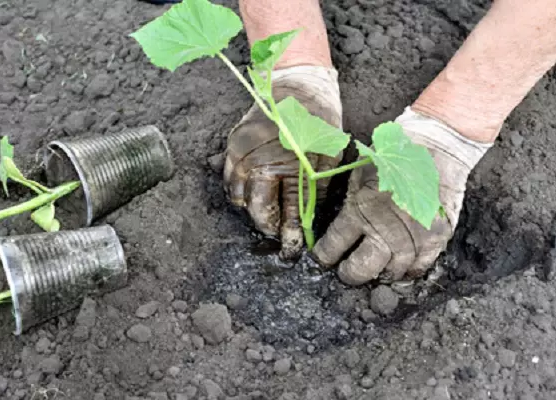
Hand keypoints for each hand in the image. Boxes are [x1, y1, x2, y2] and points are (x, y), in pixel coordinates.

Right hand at [224, 66, 342, 258]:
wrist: (298, 84)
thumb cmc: (319, 119)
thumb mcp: (327, 156)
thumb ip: (316, 189)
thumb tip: (308, 219)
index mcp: (286, 167)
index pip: (286, 212)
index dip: (289, 235)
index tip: (293, 249)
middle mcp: (258, 164)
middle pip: (258, 210)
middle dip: (268, 227)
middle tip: (279, 236)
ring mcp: (241, 155)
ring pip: (239, 198)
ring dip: (252, 210)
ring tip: (266, 215)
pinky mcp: (232, 145)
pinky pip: (228, 179)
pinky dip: (238, 191)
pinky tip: (252, 194)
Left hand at [312, 107, 491, 284]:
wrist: (437, 146)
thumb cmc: (394, 154)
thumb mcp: (360, 173)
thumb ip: (351, 201)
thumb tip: (337, 226)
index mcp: (360, 209)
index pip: (334, 246)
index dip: (325, 257)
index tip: (323, 260)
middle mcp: (385, 228)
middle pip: (361, 269)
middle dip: (350, 274)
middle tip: (347, 272)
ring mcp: (413, 236)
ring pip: (391, 273)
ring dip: (380, 274)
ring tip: (375, 270)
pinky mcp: (437, 238)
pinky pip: (420, 268)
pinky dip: (409, 272)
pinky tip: (401, 268)